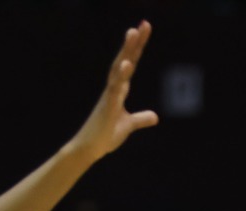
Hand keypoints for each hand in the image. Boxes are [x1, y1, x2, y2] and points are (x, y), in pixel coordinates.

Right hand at [69, 22, 159, 160]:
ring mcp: (110, 95)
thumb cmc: (105, 135)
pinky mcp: (107, 106)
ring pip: (119, 68)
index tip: (144, 30)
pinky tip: (126, 64)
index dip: (138, 48)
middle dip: (134, 43)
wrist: (90, 149)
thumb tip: (155, 117)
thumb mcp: (128, 126)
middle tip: (143, 25)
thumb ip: (140, 119)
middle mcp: (114, 87)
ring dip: (126, 51)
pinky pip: (114, 88)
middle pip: (125, 60)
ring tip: (133, 33)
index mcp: (119, 89)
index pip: (131, 64)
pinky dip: (121, 76)